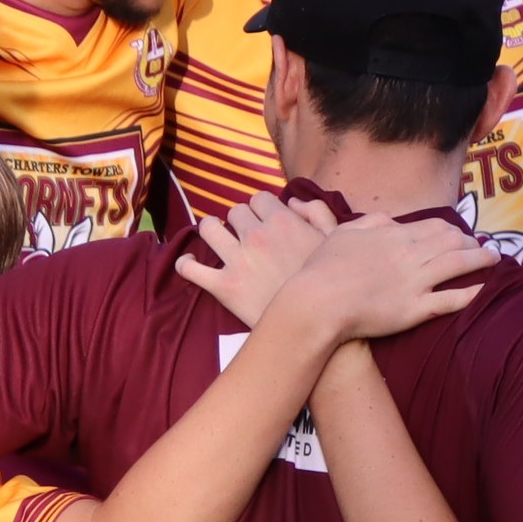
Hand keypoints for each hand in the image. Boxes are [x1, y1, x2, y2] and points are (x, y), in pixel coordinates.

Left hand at [168, 193, 338, 325]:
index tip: (264, 220)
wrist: (318, 323)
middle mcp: (256, 235)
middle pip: (234, 212)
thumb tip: (293, 202)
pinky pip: (190, 269)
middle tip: (246, 236)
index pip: (259, 198)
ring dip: (211, 231)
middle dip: (239, 221)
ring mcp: (237, 260)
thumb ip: (318, 212)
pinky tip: (191, 263)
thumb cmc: (332, 282)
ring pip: (208, 229)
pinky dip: (186, 264)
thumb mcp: (336, 240)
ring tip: (218, 241)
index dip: (261, 208)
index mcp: (282, 220)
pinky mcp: (224, 286)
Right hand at [254, 215, 498, 341]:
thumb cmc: (323, 267)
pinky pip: (451, 300)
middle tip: (483, 246)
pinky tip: (485, 290)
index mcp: (394, 235)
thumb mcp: (344, 233)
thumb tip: (389, 221)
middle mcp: (410, 254)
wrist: (318, 300)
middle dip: (471, 242)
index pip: (434, 226)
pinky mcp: (416, 309)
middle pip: (452, 241)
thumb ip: (370, 223)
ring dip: (480, 260)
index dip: (453, 229)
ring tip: (494, 259)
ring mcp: (415, 282)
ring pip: (458, 265)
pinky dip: (471, 293)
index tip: (462, 232)